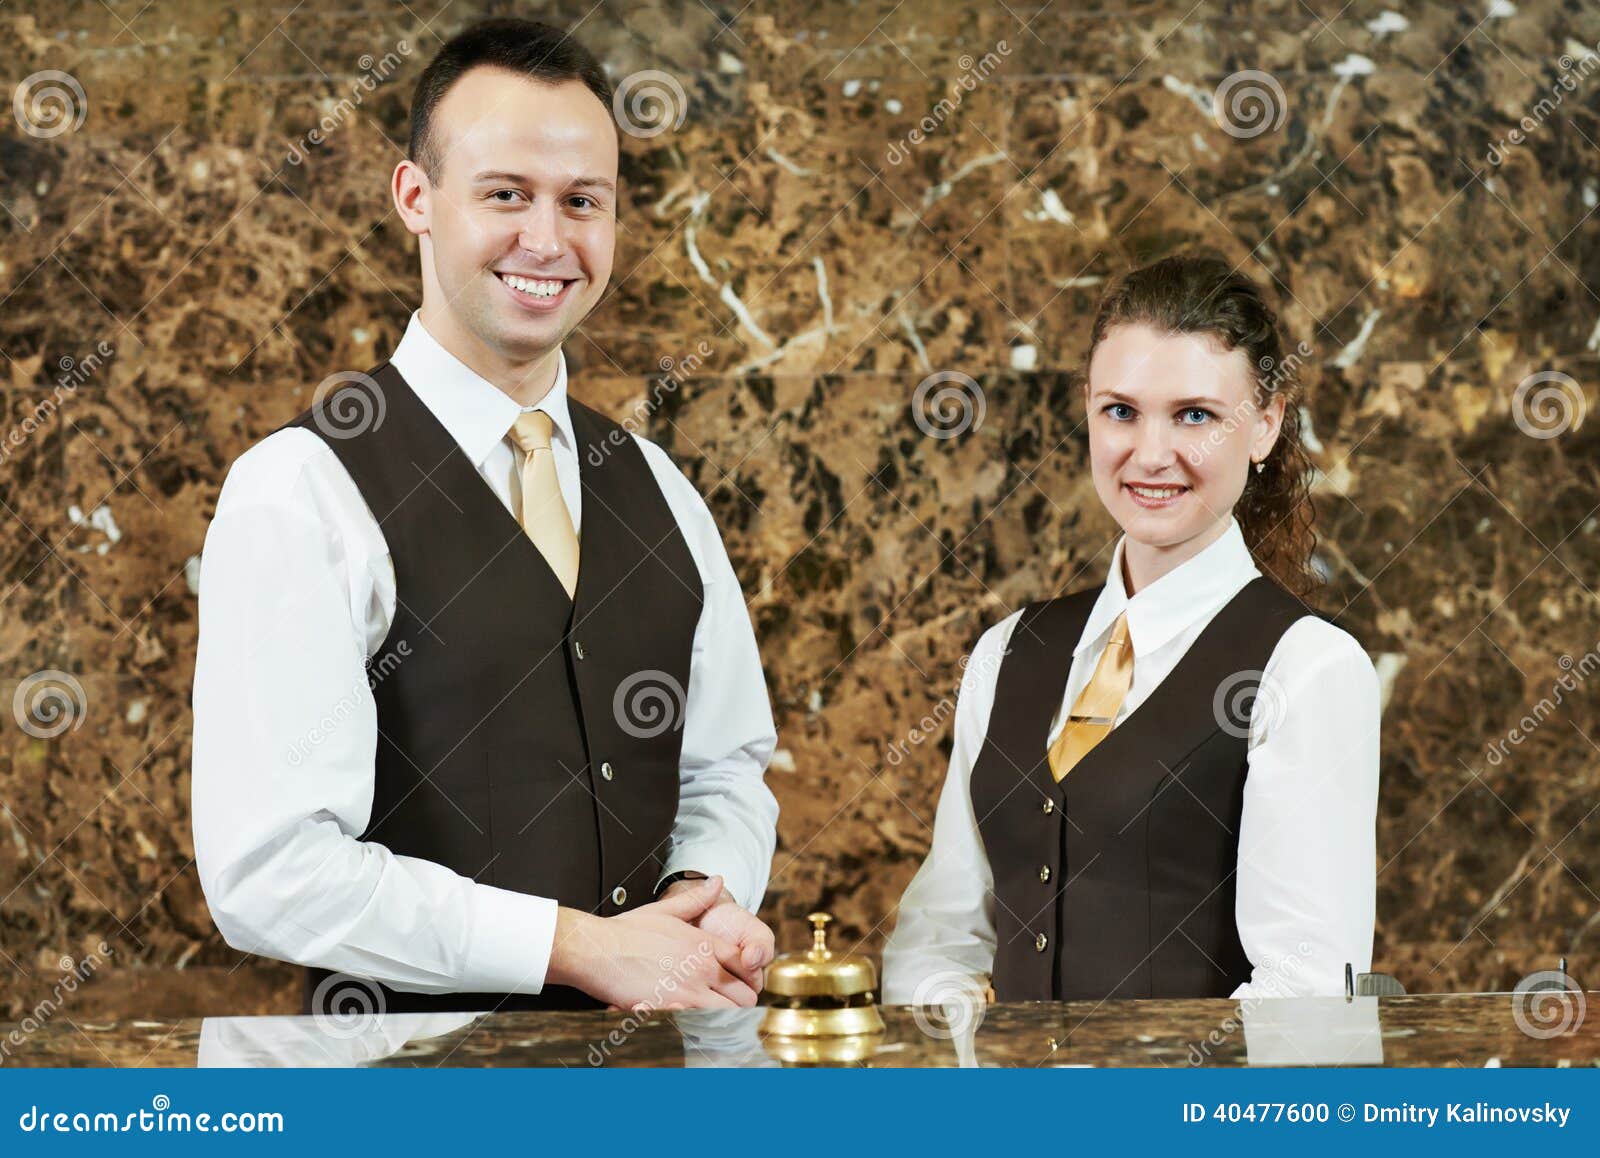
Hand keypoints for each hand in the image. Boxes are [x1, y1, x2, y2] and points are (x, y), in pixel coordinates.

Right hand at [547, 876, 758, 1010]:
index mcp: (705, 944)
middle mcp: (703, 968)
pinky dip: (701, 1027)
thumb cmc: (625, 931)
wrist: (595, 950)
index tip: (736, 985)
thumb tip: (718, 881)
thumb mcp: (665, 910)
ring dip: (725, 1018)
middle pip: (745, 997)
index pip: (747, 967)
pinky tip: (690, 1023)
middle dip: (740, 1003)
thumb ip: (696, 899)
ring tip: (711, 1017)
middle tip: (727, 1006)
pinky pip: (701, 1025)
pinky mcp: (670, 1010)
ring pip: (729, 1014)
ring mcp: (688, 991)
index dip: (747, 979)